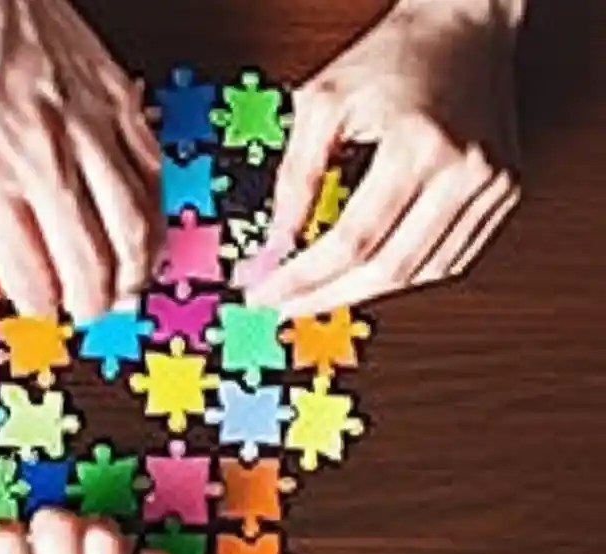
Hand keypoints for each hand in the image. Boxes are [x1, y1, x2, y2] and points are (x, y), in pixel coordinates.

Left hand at [0, 0, 161, 320]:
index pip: (29, 275)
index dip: (38, 304)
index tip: (40, 307)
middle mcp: (43, 158)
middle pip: (90, 263)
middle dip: (93, 304)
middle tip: (90, 313)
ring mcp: (89, 130)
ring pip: (134, 225)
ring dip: (135, 269)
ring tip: (129, 286)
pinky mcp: (117, 100)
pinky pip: (153, 171)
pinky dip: (154, 210)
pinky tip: (147, 225)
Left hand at [244, 0, 523, 317]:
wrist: (465, 24)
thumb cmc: (395, 53)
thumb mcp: (322, 102)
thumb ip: (295, 173)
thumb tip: (276, 238)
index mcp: (420, 145)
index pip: (353, 240)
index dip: (304, 278)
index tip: (266, 292)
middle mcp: (465, 171)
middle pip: (390, 268)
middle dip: (329, 296)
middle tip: (285, 306)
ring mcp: (493, 186)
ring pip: (424, 272)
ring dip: (366, 292)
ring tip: (318, 293)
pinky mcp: (505, 193)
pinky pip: (453, 259)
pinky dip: (407, 275)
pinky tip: (369, 274)